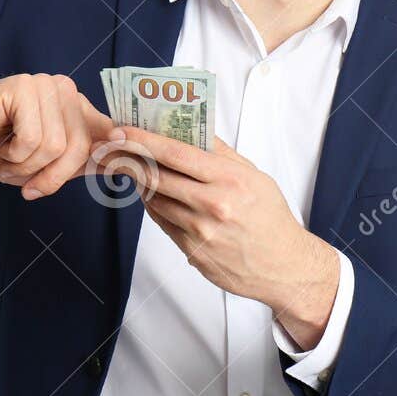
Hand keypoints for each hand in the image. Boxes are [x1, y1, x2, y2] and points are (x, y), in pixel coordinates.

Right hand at [0, 75, 113, 197]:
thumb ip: (81, 160)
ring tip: (11, 157)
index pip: (106, 135)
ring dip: (27, 166)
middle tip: (29, 184)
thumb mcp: (47, 163)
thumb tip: (120, 155)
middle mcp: (65, 90)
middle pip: (81, 147)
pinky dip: (15, 153)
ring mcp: (45, 85)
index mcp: (76, 106)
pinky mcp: (23, 86)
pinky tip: (3, 144)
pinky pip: (32, 137)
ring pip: (55, 146)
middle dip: (53, 176)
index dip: (108, 157)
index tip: (115, 170)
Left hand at [102, 126, 340, 348]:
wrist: (283, 267)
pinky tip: (158, 197)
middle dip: (130, 159)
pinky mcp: (192, 252)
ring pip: (155, 200)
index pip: (176, 154)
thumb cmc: (271, 218)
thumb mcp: (255, 177)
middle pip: (157, 176)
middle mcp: (212, 205)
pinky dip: (156, 207)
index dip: (143, 140)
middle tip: (113, 148)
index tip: (122, 131)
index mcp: (230, 180)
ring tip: (138, 170)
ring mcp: (200, 231)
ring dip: (142, 184)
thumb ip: (223, 154)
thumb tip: (193, 128)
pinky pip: (163, 223)